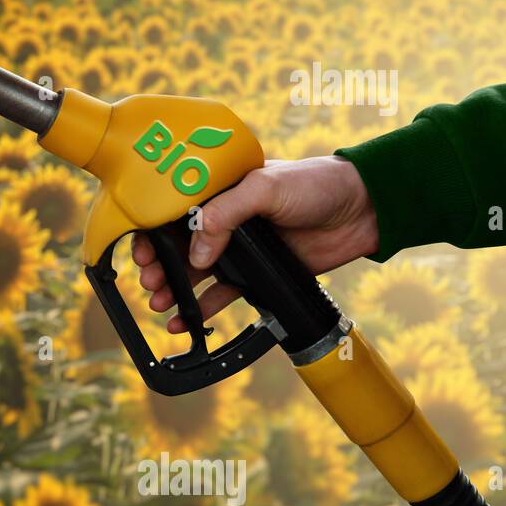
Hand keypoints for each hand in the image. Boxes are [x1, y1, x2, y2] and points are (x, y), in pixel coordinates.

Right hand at [131, 156, 378, 332]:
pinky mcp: (257, 273)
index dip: (152, 230)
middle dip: (159, 265)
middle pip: (179, 245)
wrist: (363, 210)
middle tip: (151, 280)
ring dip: (174, 289)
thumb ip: (227, 213)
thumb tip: (197, 249)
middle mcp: (224, 219)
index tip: (142, 250)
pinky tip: (184, 321)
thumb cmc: (317, 183)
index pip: (173, 210)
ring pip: (195, 273)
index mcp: (220, 190)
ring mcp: (240, 249)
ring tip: (161, 303)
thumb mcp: (266, 186)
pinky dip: (202, 309)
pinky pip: (222, 294)